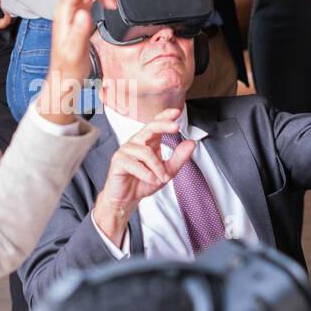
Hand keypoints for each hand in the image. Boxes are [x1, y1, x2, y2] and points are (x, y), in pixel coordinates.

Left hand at [36, 0, 116, 123]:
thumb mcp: (75, 51)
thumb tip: (84, 13)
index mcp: (64, 14)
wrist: (65, 78)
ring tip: (111, 5)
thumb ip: (80, 32)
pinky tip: (106, 4)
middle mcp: (66, 10)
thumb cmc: (68, 67)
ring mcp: (72, 12)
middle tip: (112, 2)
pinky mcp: (78, 16)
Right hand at [92, 108, 196, 245]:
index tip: (177, 112)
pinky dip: (146, 174)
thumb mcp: (167, 172)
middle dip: (163, 125)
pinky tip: (151, 180)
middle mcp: (137, 142)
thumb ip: (179, 158)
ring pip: (145, 151)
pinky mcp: (118, 161)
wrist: (126, 199)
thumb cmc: (143, 182)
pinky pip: (134, 164)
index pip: (156, 123)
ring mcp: (126, 151)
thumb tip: (191, 143)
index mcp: (148, 142)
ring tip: (161, 178)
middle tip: (176, 127)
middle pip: (149, 127)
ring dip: (157, 167)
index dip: (165, 116)